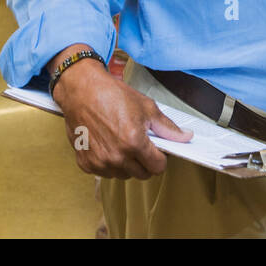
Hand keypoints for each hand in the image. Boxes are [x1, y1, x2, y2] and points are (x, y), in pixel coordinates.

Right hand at [51, 60, 191, 179]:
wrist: (81, 90)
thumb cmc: (111, 94)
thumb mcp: (146, 107)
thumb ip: (167, 127)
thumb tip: (185, 137)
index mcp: (134, 142)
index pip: (158, 167)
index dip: (161, 158)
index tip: (157, 151)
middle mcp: (116, 156)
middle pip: (142, 174)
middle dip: (145, 161)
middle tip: (140, 144)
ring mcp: (100, 162)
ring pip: (124, 175)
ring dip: (127, 164)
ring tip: (122, 142)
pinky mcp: (86, 163)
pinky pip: (105, 172)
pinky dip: (109, 163)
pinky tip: (107, 145)